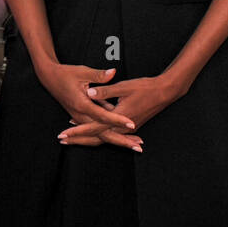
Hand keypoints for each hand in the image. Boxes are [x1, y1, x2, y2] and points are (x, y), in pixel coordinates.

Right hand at [36, 62, 142, 151]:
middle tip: (139, 147)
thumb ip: (99, 75)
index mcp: (81, 105)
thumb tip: (113, 72)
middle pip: (102, 133)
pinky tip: (125, 134)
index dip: (118, 120)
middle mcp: (80, 115)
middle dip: (121, 141)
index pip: (103, 116)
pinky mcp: (81, 118)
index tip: (132, 124)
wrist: (49, 78)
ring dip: (119, 139)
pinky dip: (111, 132)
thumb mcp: (83, 72)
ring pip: (100, 135)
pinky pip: (97, 130)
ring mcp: (80, 119)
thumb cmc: (66, 74)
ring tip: (136, 144)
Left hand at [57, 73, 179, 147]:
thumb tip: (90, 91)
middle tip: (61, 140)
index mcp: (119, 117)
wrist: (165, 92)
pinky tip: (89, 130)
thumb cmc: (145, 87)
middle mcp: (122, 127)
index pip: (94, 128)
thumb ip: (106, 89)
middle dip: (78, 140)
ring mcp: (126, 128)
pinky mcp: (129, 126)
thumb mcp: (124, 86)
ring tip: (71, 137)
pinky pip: (110, 134)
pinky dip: (98, 134)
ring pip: (103, 138)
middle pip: (96, 138)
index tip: (63, 134)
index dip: (77, 132)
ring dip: (87, 138)